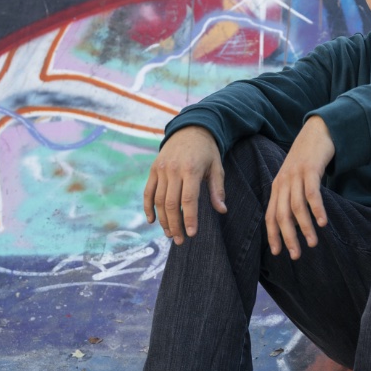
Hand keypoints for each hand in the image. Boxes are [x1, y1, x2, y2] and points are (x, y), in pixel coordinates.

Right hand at [143, 126, 225, 243]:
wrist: (190, 129)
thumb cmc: (207, 152)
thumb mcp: (217, 167)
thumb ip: (217, 189)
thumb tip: (222, 210)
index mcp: (191, 170)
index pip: (188, 200)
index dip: (189, 218)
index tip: (191, 234)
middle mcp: (173, 170)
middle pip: (171, 203)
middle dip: (175, 225)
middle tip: (180, 240)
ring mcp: (161, 169)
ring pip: (158, 200)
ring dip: (163, 220)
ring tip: (170, 234)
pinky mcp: (153, 169)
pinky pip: (148, 192)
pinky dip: (148, 207)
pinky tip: (152, 221)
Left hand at [265, 116, 334, 259]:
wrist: (317, 132)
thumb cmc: (307, 160)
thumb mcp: (295, 179)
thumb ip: (292, 197)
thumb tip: (294, 223)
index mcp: (277, 187)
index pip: (270, 216)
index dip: (273, 235)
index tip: (278, 253)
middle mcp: (283, 182)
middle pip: (281, 215)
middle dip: (288, 237)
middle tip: (296, 255)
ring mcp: (296, 175)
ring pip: (297, 207)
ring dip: (304, 227)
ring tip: (313, 242)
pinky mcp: (310, 169)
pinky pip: (312, 194)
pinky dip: (317, 210)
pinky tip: (323, 222)